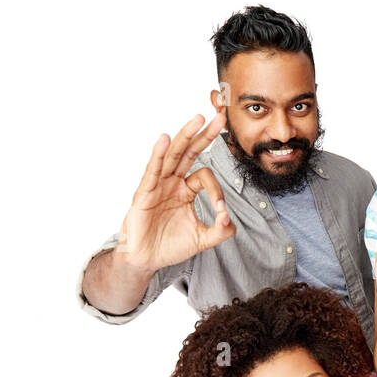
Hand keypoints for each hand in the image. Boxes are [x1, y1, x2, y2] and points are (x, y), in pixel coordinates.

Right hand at [118, 114, 234, 271]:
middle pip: (190, 152)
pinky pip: (153, 170)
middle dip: (205, 135)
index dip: (217, 191)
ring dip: (185, 135)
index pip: (205, 177)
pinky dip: (158, 154)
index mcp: (186, 189)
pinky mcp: (145, 192)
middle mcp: (172, 182)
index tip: (221, 212)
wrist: (146, 259)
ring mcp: (158, 185)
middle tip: (220, 117)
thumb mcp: (202, 239)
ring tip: (197, 118)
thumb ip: (220, 231)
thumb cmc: (169, 246)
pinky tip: (165, 139)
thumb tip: (231, 220)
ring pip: (173, 155)